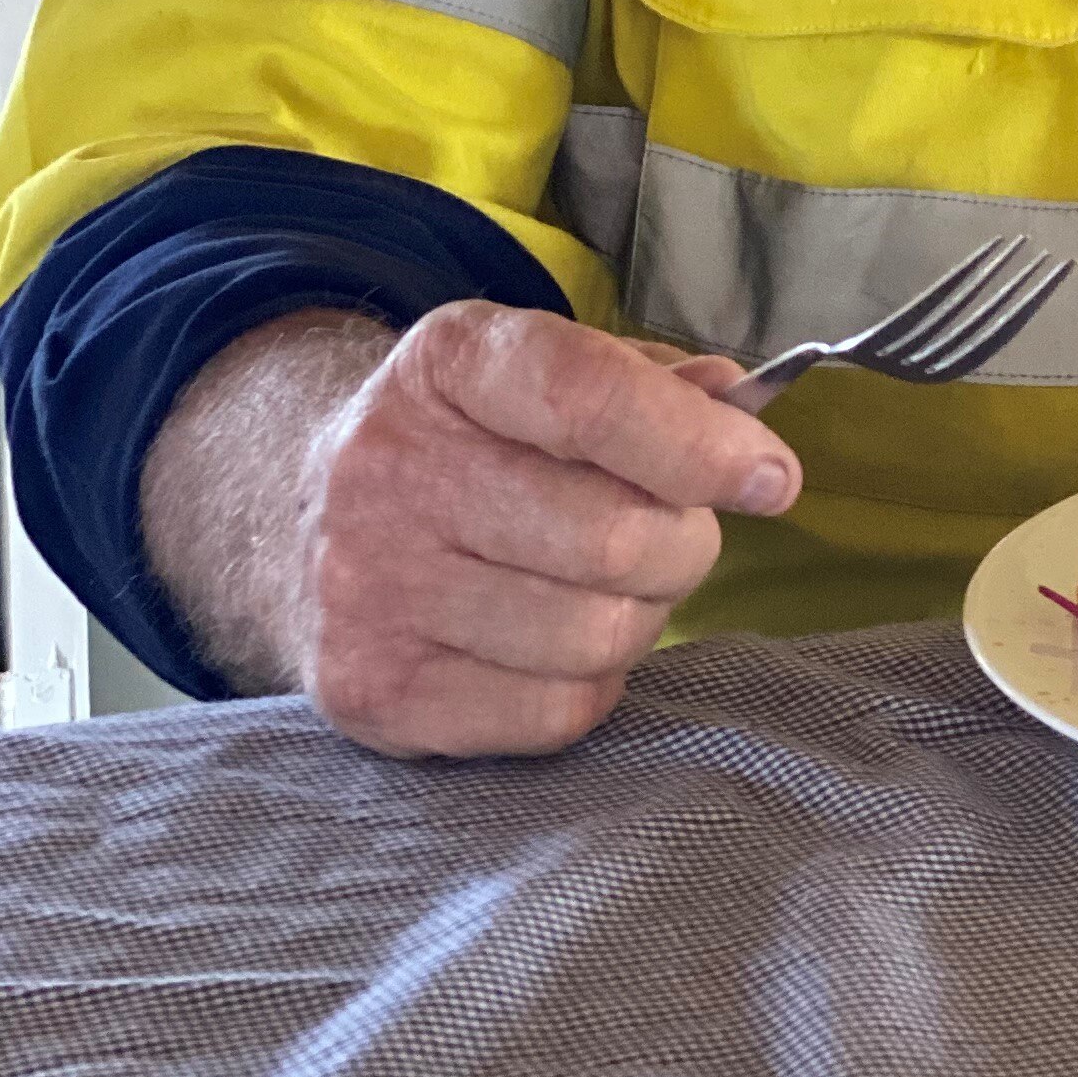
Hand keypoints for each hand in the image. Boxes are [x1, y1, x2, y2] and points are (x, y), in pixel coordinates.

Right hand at [289, 303, 801, 756]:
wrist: (306, 525)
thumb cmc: (473, 443)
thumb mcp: (542, 371)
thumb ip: (648, 384)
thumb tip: (741, 409)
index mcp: (448, 362)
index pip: (590, 398)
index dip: (703, 445)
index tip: (771, 477)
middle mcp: (389, 468)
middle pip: (616, 537)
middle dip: (683, 542)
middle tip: (670, 533)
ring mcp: (370, 589)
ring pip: (598, 635)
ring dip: (641, 617)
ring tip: (606, 588)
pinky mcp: (374, 693)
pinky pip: (558, 713)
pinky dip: (591, 685)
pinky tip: (552, 643)